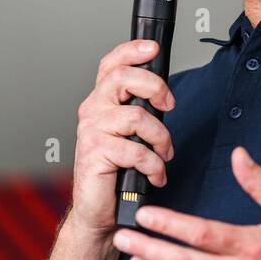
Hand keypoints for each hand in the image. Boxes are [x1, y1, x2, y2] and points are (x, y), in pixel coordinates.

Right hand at [72, 38, 175, 238]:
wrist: (98, 211)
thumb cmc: (117, 173)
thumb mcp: (129, 135)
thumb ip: (139, 111)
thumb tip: (164, 94)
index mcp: (101, 102)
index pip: (111, 64)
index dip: (132, 51)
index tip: (153, 49)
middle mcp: (92, 111)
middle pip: (124, 79)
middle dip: (156, 88)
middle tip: (168, 106)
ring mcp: (92, 132)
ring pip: (138, 117)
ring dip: (161, 139)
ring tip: (164, 156)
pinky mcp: (95, 154)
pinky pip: (137, 151)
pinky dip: (154, 166)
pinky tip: (156, 177)